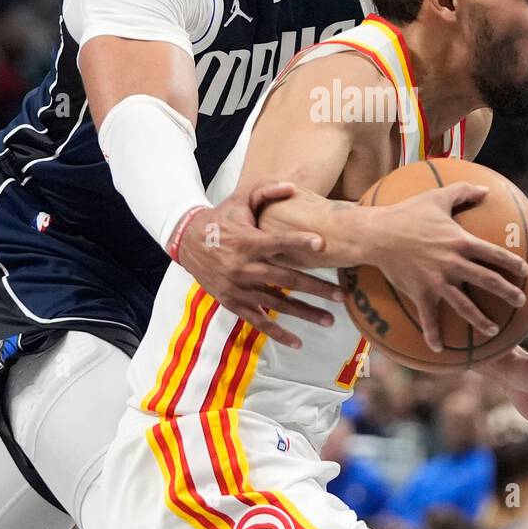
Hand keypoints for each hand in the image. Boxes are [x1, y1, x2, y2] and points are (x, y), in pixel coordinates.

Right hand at [175, 181, 342, 348]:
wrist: (187, 242)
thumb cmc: (220, 219)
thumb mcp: (239, 200)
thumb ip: (265, 191)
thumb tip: (291, 186)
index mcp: (247, 242)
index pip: (278, 242)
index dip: (299, 242)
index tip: (322, 244)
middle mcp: (244, 267)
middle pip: (286, 279)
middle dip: (315, 287)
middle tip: (340, 295)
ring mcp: (239, 288)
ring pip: (277, 303)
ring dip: (304, 313)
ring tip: (329, 320)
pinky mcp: (233, 302)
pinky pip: (258, 321)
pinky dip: (277, 333)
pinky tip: (297, 342)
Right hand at [364, 183, 527, 351]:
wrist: (378, 234)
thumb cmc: (408, 213)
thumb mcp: (437, 197)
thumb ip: (463, 191)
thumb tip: (486, 188)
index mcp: (461, 241)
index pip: (494, 254)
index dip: (512, 263)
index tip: (524, 271)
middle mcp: (453, 264)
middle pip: (487, 281)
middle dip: (507, 293)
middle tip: (520, 301)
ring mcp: (437, 281)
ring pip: (464, 305)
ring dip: (480, 320)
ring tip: (493, 330)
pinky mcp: (420, 293)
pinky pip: (428, 318)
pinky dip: (433, 335)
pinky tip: (439, 349)